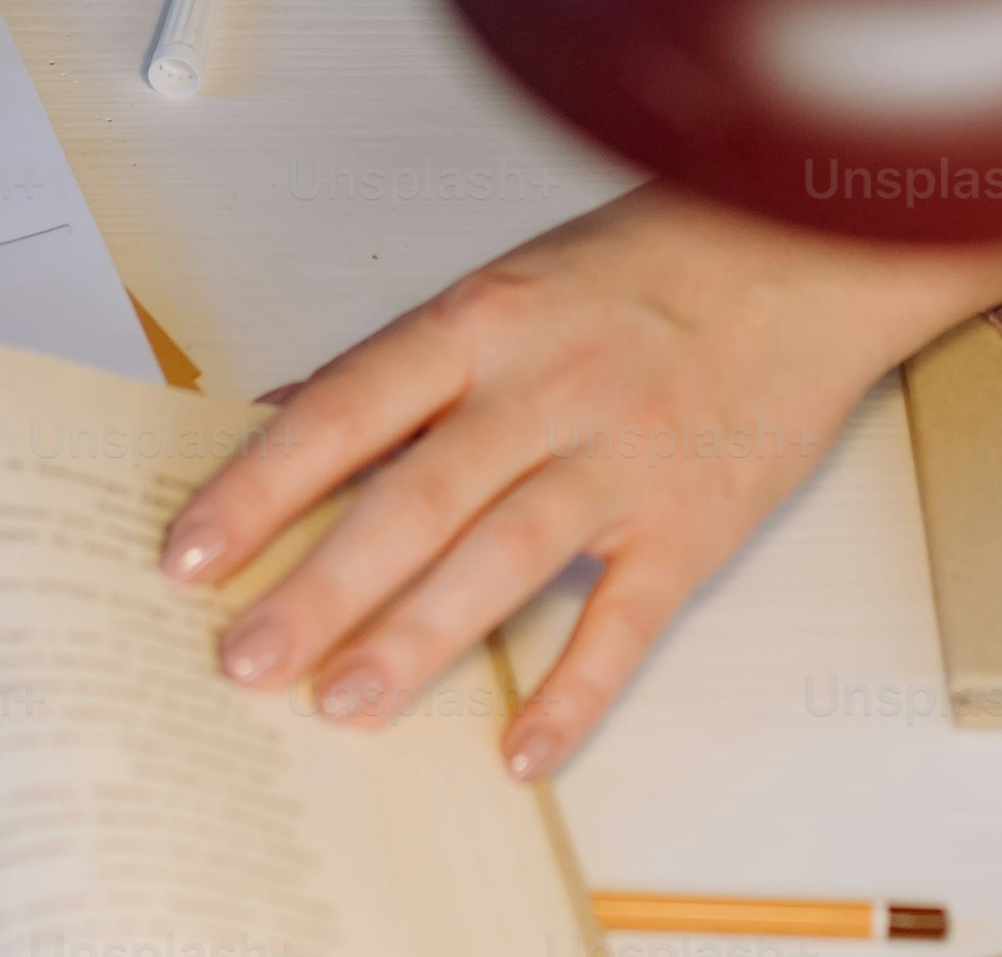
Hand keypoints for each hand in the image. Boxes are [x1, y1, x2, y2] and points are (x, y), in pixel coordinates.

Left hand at [162, 185, 1001, 775]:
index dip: (263, 480)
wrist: (811, 253)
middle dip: (321, 585)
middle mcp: (550, 387)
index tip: (190, 549)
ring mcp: (625, 459)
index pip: (349, 405)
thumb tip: (278, 412)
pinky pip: (628, 618)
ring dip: (420, 638)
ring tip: (343, 703)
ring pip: (507, 557)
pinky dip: (576, 688)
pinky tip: (521, 748)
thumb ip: (402, 362)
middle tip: (245, 657)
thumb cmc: (651, 266)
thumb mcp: (510, 283)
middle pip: (417, 496)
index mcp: (487, 319)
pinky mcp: (695, 523)